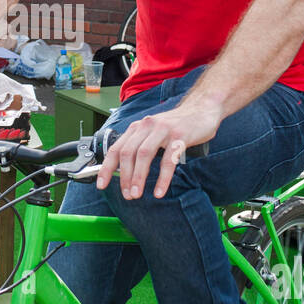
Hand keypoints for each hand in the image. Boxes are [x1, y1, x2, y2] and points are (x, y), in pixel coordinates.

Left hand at [96, 100, 219, 199]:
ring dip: (138, 177)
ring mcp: (163, 130)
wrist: (202, 109)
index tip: (101, 185)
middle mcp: (147, 126)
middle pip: (128, 153)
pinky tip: (159, 191)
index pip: (116, 149)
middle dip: (124, 176)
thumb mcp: (153, 133)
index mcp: (138, 128)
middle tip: (127, 195)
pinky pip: (168, 160)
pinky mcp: (180, 136)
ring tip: (137, 194)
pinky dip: (162, 178)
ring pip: (144, 155)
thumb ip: (139, 146)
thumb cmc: (176, 125)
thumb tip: (124, 171)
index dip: (106, 168)